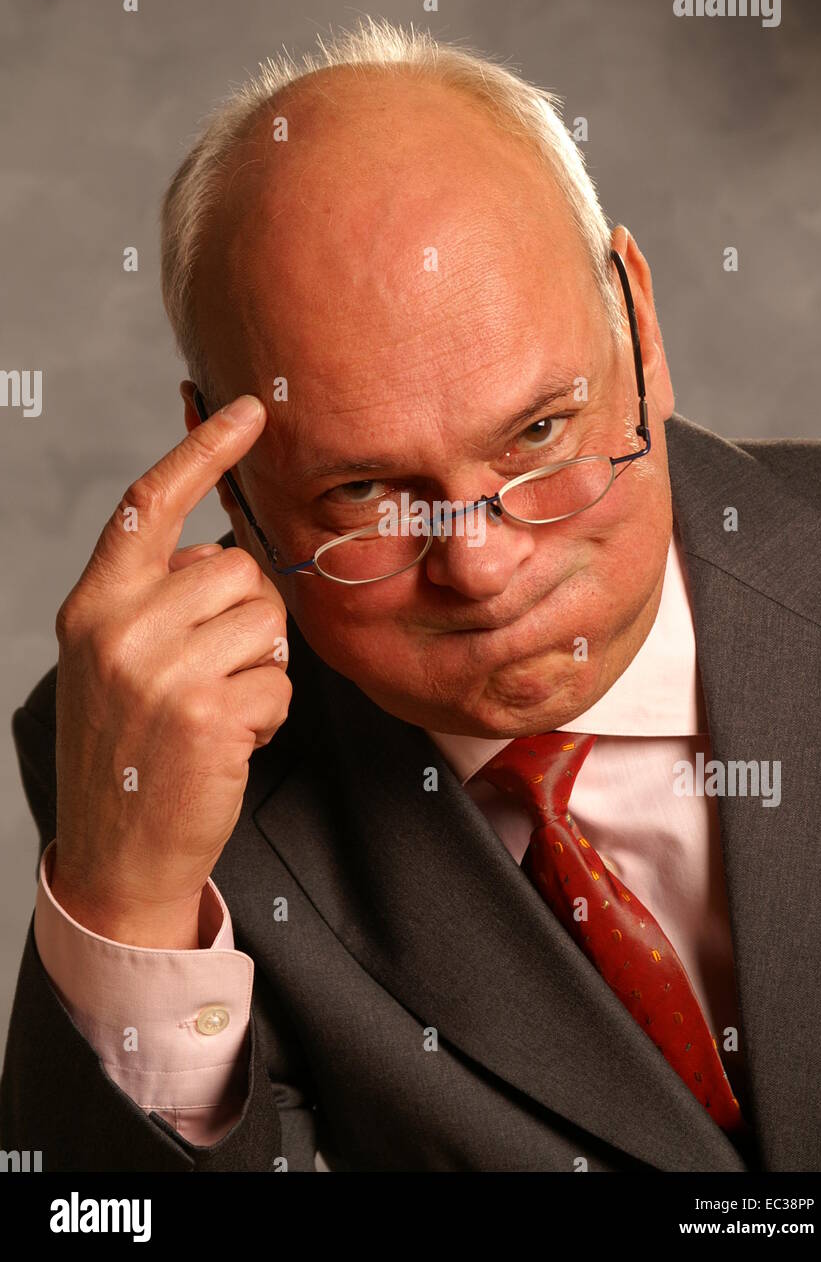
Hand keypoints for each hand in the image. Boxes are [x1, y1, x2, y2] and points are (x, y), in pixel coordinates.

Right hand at [51, 394, 291, 947]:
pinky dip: (270, 712)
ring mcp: (162, 671)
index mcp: (94, 604)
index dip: (203, 448)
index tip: (250, 410)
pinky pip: (280, 680)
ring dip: (260, 666)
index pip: (151, 502)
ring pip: (268, 621)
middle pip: (236, 570)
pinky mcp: (208, 714)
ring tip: (217, 709)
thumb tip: (229, 549)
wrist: (115, 854)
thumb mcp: (115, 659)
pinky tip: (230, 742)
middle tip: (213, 672)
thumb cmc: (127, 748)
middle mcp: (121, 627)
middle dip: (248, 617)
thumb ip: (158, 598)